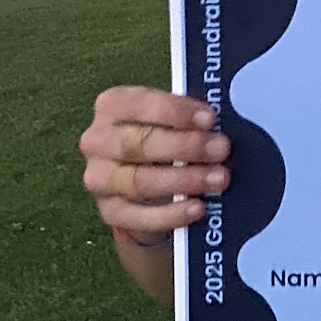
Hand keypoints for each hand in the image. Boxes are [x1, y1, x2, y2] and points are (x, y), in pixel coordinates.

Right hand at [79, 87, 229, 243]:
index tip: (210, 118)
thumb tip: (223, 122)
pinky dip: (171, 214)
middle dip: (185, 146)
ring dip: (184, 180)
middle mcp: (97, 140)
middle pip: (140, 143)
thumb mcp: (172, 119)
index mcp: (112, 105)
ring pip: (140, 181)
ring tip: (219, 179)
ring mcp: (99, 178)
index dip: (177, 111)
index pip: (140, 103)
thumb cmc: (164, 136)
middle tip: (221, 149)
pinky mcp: (109, 211)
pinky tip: (198, 208)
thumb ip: (189, 117)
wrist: (144, 181)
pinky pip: (138, 217)